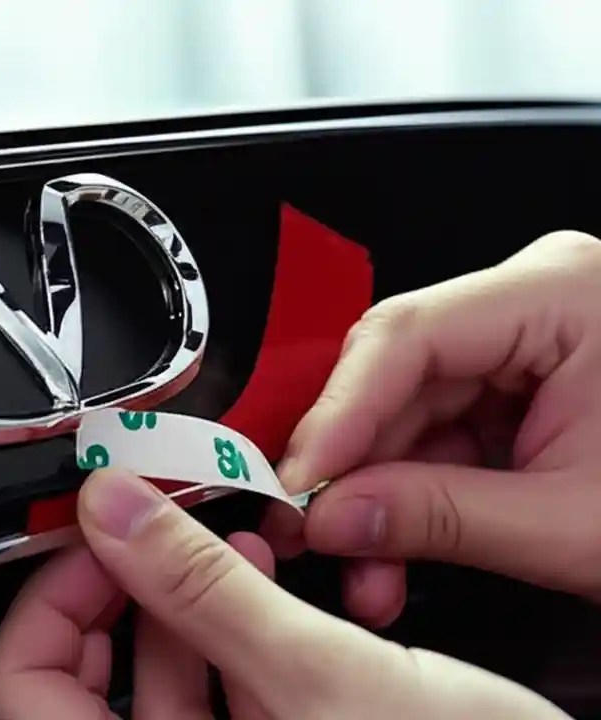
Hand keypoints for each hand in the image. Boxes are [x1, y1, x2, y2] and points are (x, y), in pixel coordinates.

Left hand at [0, 470, 565, 717]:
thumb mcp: (323, 681)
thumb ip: (203, 592)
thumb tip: (113, 511)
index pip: (18, 686)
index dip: (48, 597)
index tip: (95, 532)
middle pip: (83, 674)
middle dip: (124, 584)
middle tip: (154, 522)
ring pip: (157, 678)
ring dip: (184, 596)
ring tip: (230, 534)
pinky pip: (218, 693)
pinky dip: (231, 629)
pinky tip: (270, 577)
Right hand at [261, 230, 600, 626]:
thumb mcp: (570, 522)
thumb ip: (437, 516)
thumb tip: (335, 515)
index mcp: (566, 293)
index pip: (409, 333)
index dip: (338, 413)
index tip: (297, 478)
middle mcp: (542, 302)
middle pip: (399, 374)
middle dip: (354, 467)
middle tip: (313, 527)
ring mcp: (533, 344)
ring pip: (413, 412)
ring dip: (380, 495)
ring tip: (369, 568)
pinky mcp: (530, 388)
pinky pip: (445, 434)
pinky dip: (416, 496)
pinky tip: (398, 548)